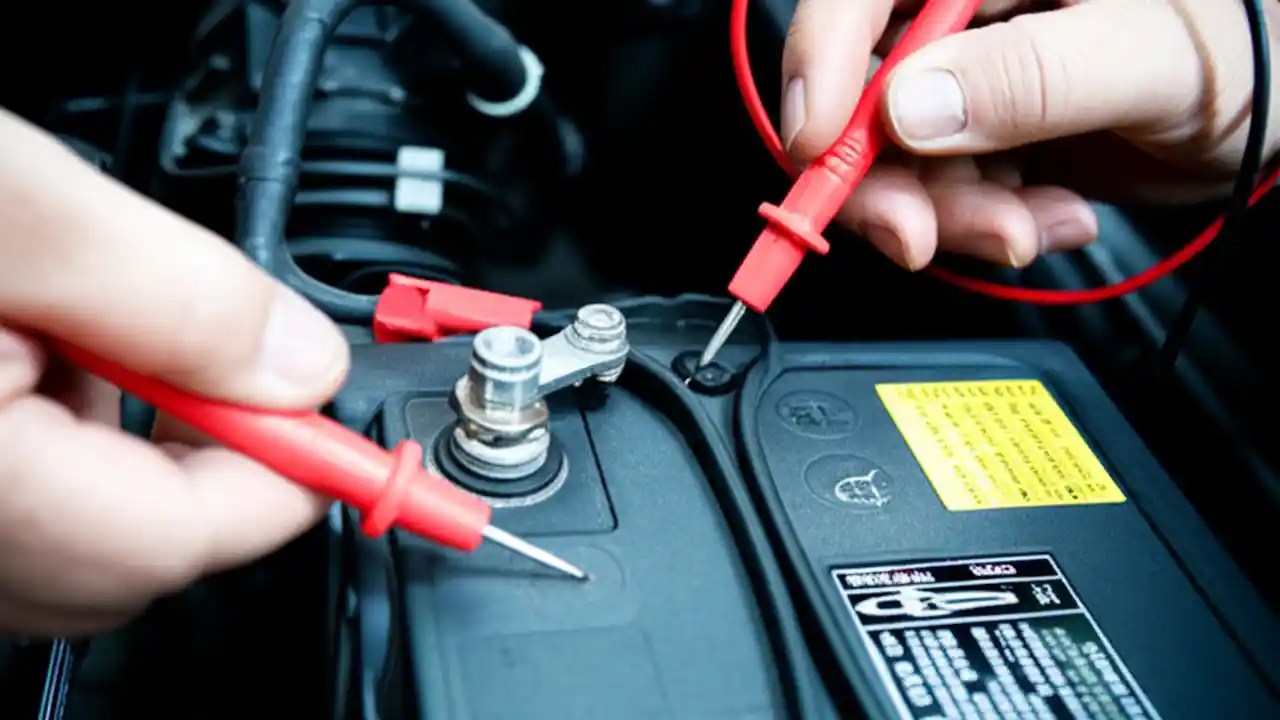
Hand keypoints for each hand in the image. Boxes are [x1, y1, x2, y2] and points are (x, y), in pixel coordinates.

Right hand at [0, 109, 349, 635]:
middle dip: (205, 459)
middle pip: (126, 559)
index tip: (335, 425)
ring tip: (65, 313)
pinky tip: (22, 342)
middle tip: (203, 350)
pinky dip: (53, 432)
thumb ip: (164, 293)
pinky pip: (7, 503)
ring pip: (69, 531)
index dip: (285, 478)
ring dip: (123, 435)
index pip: (172, 543)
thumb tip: (297, 366)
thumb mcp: (3, 201)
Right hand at [781, 0, 1279, 269]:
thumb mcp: (1153, 55)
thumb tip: (912, 108)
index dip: (821, 60)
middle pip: (864, 90)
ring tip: (1027, 228)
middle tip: (914, 236)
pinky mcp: (996, 132)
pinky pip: (953, 190)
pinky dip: (993, 222)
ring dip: (953, 215)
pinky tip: (1053, 217)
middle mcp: (975, 9)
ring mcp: (981, 75)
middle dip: (885, 178)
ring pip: (904, 158)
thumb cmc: (1258, 46)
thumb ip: (1034, 76)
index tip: (815, 144)